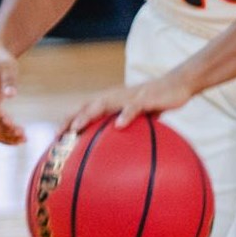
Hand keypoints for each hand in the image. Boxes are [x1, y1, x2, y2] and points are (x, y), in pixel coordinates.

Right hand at [0, 43, 24, 144]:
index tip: (12, 123)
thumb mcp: (7, 65)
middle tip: (22, 134)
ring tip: (24, 139)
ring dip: (4, 136)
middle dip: (2, 129)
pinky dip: (3, 135)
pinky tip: (18, 139)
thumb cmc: (1, 60)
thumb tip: (11, 95)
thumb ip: (9, 79)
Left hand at [68, 75, 193, 132]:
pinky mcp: (145, 98)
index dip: (69, 119)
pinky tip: (118, 126)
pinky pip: (133, 107)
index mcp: (112, 101)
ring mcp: (129, 96)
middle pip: (87, 105)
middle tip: (58, 134)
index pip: (85, 108)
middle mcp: (116, 96)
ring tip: (76, 128)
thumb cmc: (157, 102)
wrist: (178, 84)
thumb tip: (121, 152)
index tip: (56, 136)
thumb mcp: (140, 118)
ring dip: (88, 115)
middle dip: (71, 119)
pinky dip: (125, 115)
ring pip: (103, 103)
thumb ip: (129, 130)